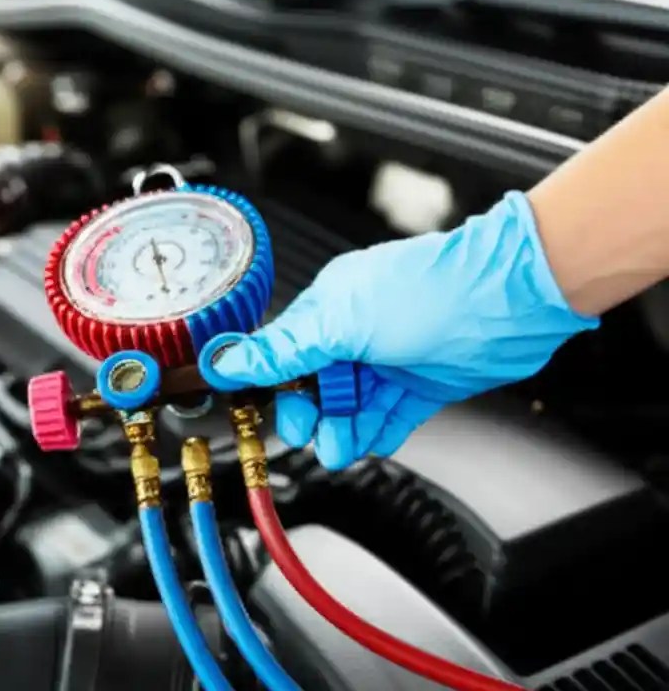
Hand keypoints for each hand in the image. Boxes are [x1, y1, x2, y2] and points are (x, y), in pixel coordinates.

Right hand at [212, 192, 598, 469]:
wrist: (510, 300)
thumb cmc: (432, 291)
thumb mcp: (340, 323)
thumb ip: (283, 350)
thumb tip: (227, 360)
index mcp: (329, 308)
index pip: (283, 354)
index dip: (272, 385)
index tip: (263, 411)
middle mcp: (357, 333)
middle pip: (315, 388)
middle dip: (310, 415)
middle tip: (311, 432)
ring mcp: (390, 359)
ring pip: (350, 408)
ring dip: (342, 431)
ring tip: (343, 446)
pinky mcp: (422, 384)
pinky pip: (388, 417)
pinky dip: (376, 432)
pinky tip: (371, 440)